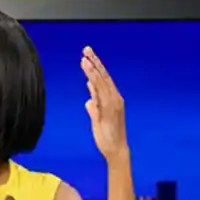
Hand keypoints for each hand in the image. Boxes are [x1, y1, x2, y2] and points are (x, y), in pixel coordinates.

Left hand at [81, 46, 128, 160]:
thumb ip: (94, 107)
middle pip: (103, 77)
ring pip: (102, 84)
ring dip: (93, 71)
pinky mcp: (109, 112)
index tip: (86, 55)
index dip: (95, 66)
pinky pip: (101, 97)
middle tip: (86, 49)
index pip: (102, 78)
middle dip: (94, 62)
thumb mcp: (98, 119)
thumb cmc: (107, 135)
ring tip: (84, 59)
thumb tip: (89, 99)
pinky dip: (96, 87)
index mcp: (112, 98)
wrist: (116, 150)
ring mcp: (112, 104)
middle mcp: (114, 98)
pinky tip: (89, 78)